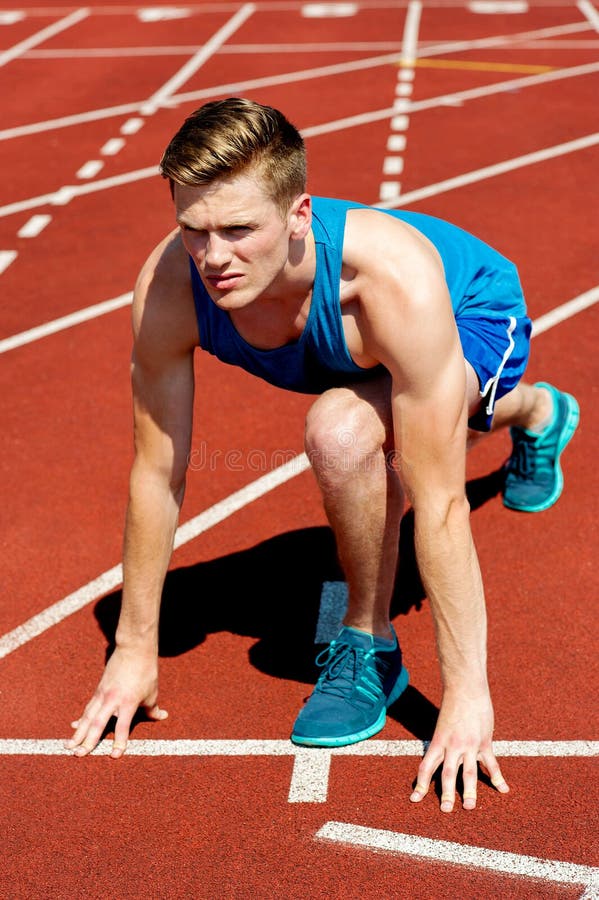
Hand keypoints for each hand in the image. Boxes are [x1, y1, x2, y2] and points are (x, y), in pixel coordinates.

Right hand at [64, 646, 167, 757]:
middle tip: (79, 755)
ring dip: (78, 732)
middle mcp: (112, 699)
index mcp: (128, 702)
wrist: (134, 649)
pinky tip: (74, 727)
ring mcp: (103, 694)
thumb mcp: (152, 691)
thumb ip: (153, 708)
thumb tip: (162, 716)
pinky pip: (89, 708)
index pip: (123, 726)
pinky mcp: (99, 690)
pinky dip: (81, 719)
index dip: (120, 741)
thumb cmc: (145, 671)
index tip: (115, 755)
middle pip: (98, 723)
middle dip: (88, 741)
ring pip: (88, 717)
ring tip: (69, 746)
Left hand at [409, 690, 508, 811]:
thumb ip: (443, 744)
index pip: (426, 767)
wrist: (466, 689)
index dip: (421, 784)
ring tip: (469, 807)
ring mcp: (470, 745)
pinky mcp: (484, 742)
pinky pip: (491, 763)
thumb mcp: (442, 725)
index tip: (415, 800)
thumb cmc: (453, 705)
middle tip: (445, 810)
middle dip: (446, 794)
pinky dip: (497, 777)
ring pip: (469, 772)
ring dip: (470, 791)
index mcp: (438, 742)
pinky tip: (503, 790)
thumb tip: (441, 758)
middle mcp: (452, 746)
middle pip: (447, 774)